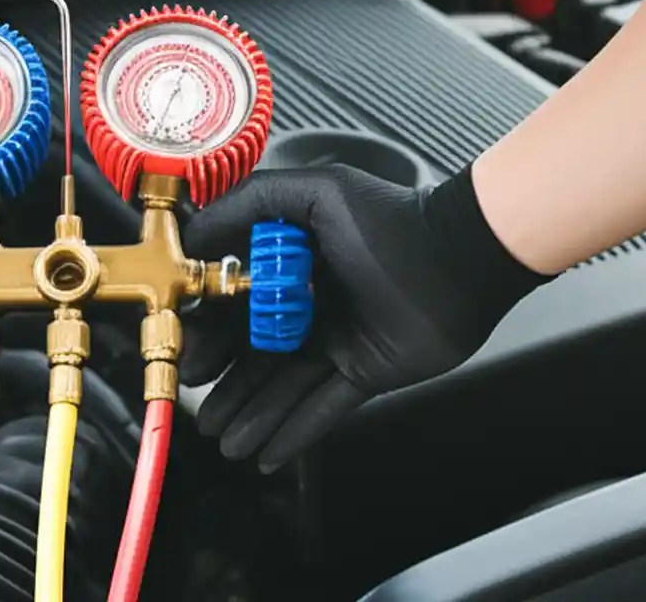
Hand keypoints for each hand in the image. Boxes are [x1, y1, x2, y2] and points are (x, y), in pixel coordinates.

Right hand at [180, 164, 548, 471]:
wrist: (460, 257)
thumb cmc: (392, 220)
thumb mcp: (315, 192)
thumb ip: (251, 202)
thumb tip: (196, 230)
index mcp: (290, 268)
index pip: (238, 307)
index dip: (210, 331)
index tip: (185, 348)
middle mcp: (309, 307)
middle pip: (254, 355)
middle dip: (224, 386)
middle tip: (197, 405)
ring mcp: (336, 341)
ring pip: (283, 387)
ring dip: (251, 416)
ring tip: (224, 441)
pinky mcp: (363, 372)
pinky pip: (322, 408)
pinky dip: (294, 433)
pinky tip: (265, 453)